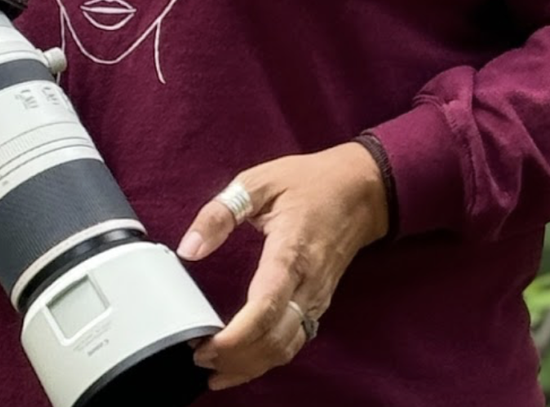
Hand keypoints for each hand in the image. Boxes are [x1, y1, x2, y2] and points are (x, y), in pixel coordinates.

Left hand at [177, 142, 387, 390]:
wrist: (360, 190)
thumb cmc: (309, 182)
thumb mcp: (258, 181)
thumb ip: (221, 213)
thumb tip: (189, 247)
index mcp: (291, 251)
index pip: (265, 307)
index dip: (235, 336)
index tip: (204, 345)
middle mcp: (308, 283)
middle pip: (275, 340)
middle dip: (236, 358)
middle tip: (199, 357)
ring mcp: (316, 297)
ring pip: (286, 348)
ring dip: (251, 365)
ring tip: (214, 368)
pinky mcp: (318, 304)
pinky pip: (295, 341)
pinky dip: (268, 358)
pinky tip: (244, 361)